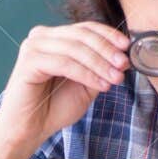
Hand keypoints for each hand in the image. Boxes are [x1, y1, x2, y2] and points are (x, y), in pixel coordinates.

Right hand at [0, 23, 129, 158]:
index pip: (85, 28)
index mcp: (54, 38)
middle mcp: (42, 37)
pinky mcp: (29, 61)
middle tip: (124, 65)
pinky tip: (101, 85)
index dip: (108, 35)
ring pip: (75, 49)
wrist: (29, 130)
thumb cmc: (54, 108)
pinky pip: (65, 63)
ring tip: (116, 79)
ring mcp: (33, 47)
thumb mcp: (85, 85)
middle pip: (82, 35)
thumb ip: (100, 68)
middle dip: (107, 50)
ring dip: (99, 64)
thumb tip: (124, 56)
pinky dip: (86, 74)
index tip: (127, 47)